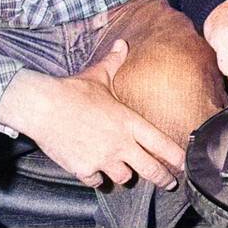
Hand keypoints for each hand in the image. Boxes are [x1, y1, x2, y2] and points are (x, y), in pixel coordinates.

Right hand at [0, 40, 183, 189]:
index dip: (176, 157)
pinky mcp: (83, 169)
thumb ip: (115, 62)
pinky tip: (95, 172)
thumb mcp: (99, 75)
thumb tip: (122, 43)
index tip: (185, 164)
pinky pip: (96, 181)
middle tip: (169, 184)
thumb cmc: (72, 90)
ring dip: (124, 175)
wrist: (42, 106)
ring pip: (123, 178)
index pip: (161, 144)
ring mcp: (102, 158)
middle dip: (162, 179)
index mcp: (129, 122)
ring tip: (124, 171)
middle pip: (149, 169)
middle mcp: (120, 143)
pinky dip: (97, 178)